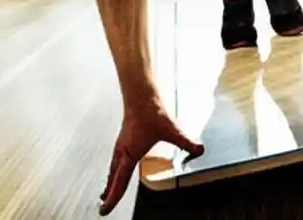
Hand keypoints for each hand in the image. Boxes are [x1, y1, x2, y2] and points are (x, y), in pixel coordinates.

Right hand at [99, 95, 203, 214]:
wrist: (141, 95)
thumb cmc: (151, 111)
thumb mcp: (173, 130)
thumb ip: (186, 142)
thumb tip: (199, 150)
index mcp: (129, 154)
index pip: (119, 182)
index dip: (112, 198)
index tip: (104, 209)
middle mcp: (122, 151)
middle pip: (113, 178)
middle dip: (109, 193)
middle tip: (103, 206)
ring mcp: (121, 145)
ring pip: (113, 169)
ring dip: (110, 182)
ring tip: (107, 191)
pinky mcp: (124, 139)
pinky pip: (115, 160)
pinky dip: (114, 170)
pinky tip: (117, 169)